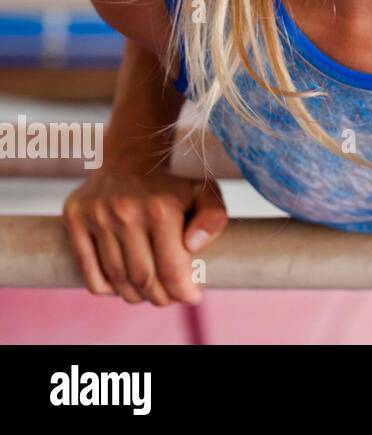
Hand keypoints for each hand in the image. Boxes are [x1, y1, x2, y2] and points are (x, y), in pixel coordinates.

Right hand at [62, 166, 227, 306]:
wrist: (132, 154)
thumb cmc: (174, 182)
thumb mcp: (205, 192)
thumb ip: (213, 218)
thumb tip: (193, 247)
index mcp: (161, 209)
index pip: (171, 269)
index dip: (183, 292)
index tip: (192, 297)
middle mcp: (126, 213)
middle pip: (143, 278)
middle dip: (160, 297)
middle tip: (169, 298)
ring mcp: (98, 216)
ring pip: (116, 277)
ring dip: (134, 295)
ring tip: (148, 294)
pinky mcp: (75, 218)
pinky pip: (88, 269)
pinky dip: (105, 287)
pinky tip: (121, 286)